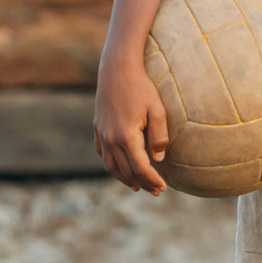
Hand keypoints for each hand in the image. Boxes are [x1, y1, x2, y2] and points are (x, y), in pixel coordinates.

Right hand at [93, 59, 168, 195]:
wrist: (117, 71)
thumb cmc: (142, 89)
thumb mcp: (158, 110)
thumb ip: (159, 136)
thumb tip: (158, 159)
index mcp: (126, 136)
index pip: (140, 168)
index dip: (152, 180)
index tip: (163, 187)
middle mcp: (110, 139)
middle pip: (126, 171)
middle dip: (142, 183)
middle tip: (157, 191)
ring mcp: (101, 135)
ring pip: (111, 166)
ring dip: (125, 179)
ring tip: (139, 186)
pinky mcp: (97, 129)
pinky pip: (103, 155)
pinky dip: (113, 166)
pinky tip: (122, 169)